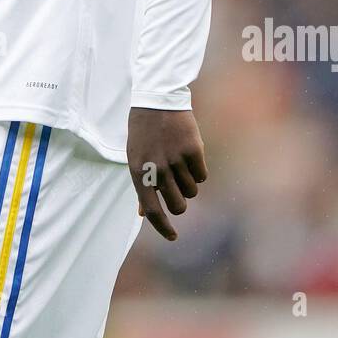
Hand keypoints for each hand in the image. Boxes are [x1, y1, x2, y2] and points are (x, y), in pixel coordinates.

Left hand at [127, 107, 206, 240]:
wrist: (157, 100)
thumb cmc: (144, 133)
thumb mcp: (136, 158)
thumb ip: (142, 187)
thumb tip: (142, 214)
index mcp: (139, 172)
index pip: (152, 210)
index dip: (163, 227)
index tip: (172, 237)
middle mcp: (157, 169)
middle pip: (178, 206)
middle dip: (180, 203)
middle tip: (178, 190)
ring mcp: (176, 160)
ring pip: (192, 191)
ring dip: (188, 184)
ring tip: (180, 165)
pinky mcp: (193, 150)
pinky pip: (202, 175)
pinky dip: (198, 171)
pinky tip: (189, 157)